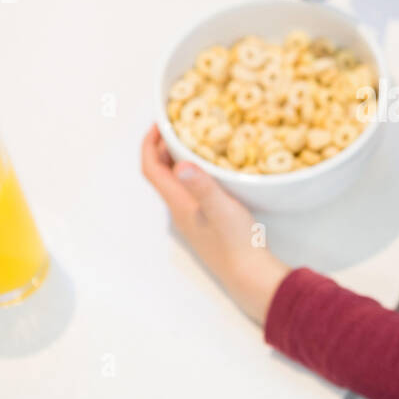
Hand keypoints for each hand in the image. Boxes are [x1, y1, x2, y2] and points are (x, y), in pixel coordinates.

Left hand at [140, 125, 289, 328]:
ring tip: (194, 140)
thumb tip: (182, 165)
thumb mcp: (223, 209)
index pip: (151, 168)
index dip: (149, 143)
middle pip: (160, 173)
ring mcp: (192, 218)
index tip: (160, 122)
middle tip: (179, 126)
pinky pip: (190, 191)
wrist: (249, 275)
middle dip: (163, 146)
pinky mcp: (206, 223)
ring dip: (177, 159)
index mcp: (178, 203)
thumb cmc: (237, 243)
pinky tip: (212, 170)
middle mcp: (179, 210)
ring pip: (175, 182)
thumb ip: (203, 186)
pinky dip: (193, 173)